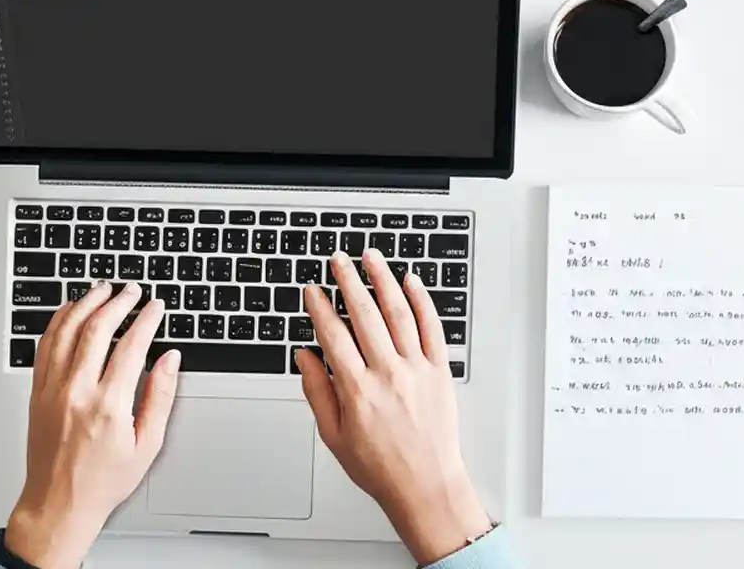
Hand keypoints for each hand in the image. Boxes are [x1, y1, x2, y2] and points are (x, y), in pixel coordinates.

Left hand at [5, 283, 180, 568]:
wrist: (59, 503)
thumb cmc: (103, 479)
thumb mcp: (148, 443)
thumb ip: (160, 396)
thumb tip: (169, 360)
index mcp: (108, 405)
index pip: (131, 346)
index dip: (146, 319)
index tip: (155, 306)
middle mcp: (77, 393)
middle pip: (97, 329)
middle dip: (118, 302)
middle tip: (132, 290)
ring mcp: (52, 390)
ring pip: (67, 331)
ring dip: (86, 304)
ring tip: (102, 289)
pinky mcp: (37, 393)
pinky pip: (45, 347)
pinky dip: (58, 323)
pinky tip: (70, 311)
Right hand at [297, 249, 489, 564]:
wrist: (425, 484)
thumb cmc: (380, 466)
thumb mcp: (333, 436)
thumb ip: (317, 391)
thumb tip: (304, 356)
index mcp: (357, 390)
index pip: (332, 336)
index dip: (319, 308)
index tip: (312, 290)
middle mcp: (387, 374)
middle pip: (364, 315)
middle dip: (348, 281)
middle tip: (338, 260)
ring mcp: (416, 370)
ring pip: (398, 313)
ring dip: (383, 280)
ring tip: (371, 258)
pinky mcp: (439, 371)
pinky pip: (432, 327)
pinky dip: (421, 301)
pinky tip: (411, 282)